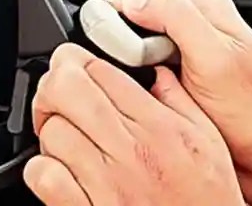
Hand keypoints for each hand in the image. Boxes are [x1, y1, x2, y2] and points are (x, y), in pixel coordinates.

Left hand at [23, 43, 244, 205]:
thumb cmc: (206, 201)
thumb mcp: (209, 143)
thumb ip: (182, 101)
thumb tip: (158, 71)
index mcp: (159, 127)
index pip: (100, 69)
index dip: (79, 59)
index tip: (78, 66)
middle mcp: (129, 150)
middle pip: (65, 89)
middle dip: (54, 83)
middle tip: (60, 94)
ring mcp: (104, 183)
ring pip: (51, 130)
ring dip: (52, 130)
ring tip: (68, 137)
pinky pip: (43, 176)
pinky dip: (42, 169)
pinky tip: (60, 169)